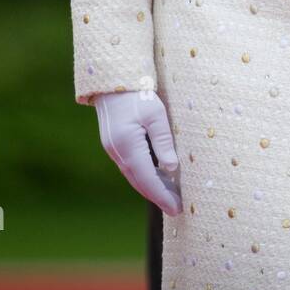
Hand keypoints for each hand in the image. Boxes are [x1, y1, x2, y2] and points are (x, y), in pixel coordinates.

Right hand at [92, 89, 182, 214]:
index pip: (148, 179)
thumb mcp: (155, 114)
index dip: (162, 196)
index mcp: (128, 146)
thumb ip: (163, 141)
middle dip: (158, 196)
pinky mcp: (114, 144)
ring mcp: (114, 149)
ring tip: (171, 196)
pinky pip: (131, 166)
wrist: (113, 80)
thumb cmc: (138, 94)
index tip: (176, 208)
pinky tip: (158, 177)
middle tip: (176, 208)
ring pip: (134, 176)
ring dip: (151, 187)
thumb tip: (171, 168)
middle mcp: (117, 152)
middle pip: (139, 182)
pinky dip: (144, 175)